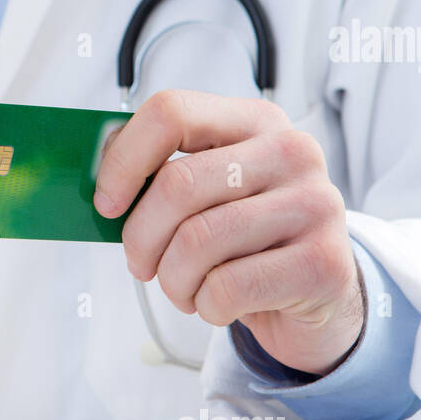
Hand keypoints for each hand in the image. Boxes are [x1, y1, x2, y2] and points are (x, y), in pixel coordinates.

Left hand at [95, 89, 363, 374]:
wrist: (315, 294)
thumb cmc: (245, 241)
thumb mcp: (208, 196)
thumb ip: (159, 177)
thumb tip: (98, 183)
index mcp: (255, 121)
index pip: (171, 113)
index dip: (124, 160)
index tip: (107, 204)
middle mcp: (292, 151)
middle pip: (179, 184)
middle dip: (141, 237)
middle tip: (141, 263)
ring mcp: (316, 204)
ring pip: (198, 241)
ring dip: (173, 280)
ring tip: (184, 287)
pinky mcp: (323, 262)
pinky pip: (226, 288)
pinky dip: (205, 306)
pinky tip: (219, 303)